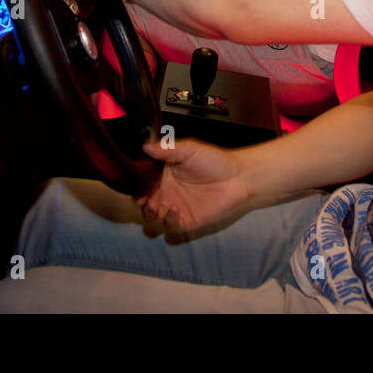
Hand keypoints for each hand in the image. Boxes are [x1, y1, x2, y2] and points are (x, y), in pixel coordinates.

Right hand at [135, 138, 252, 233]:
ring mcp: (175, 207)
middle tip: (142, 196)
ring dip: (149, 212)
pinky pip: (170, 226)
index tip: (133, 183)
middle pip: (143, 200)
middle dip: (139, 200)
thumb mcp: (189, 149)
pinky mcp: (186, 220)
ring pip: (152, 216)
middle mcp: (166, 192)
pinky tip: (173, 210)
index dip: (135, 184)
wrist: (238, 178)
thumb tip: (145, 146)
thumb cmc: (215, 161)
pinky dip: (168, 220)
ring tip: (154, 204)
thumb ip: (167, 149)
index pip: (142, 181)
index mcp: (164, 174)